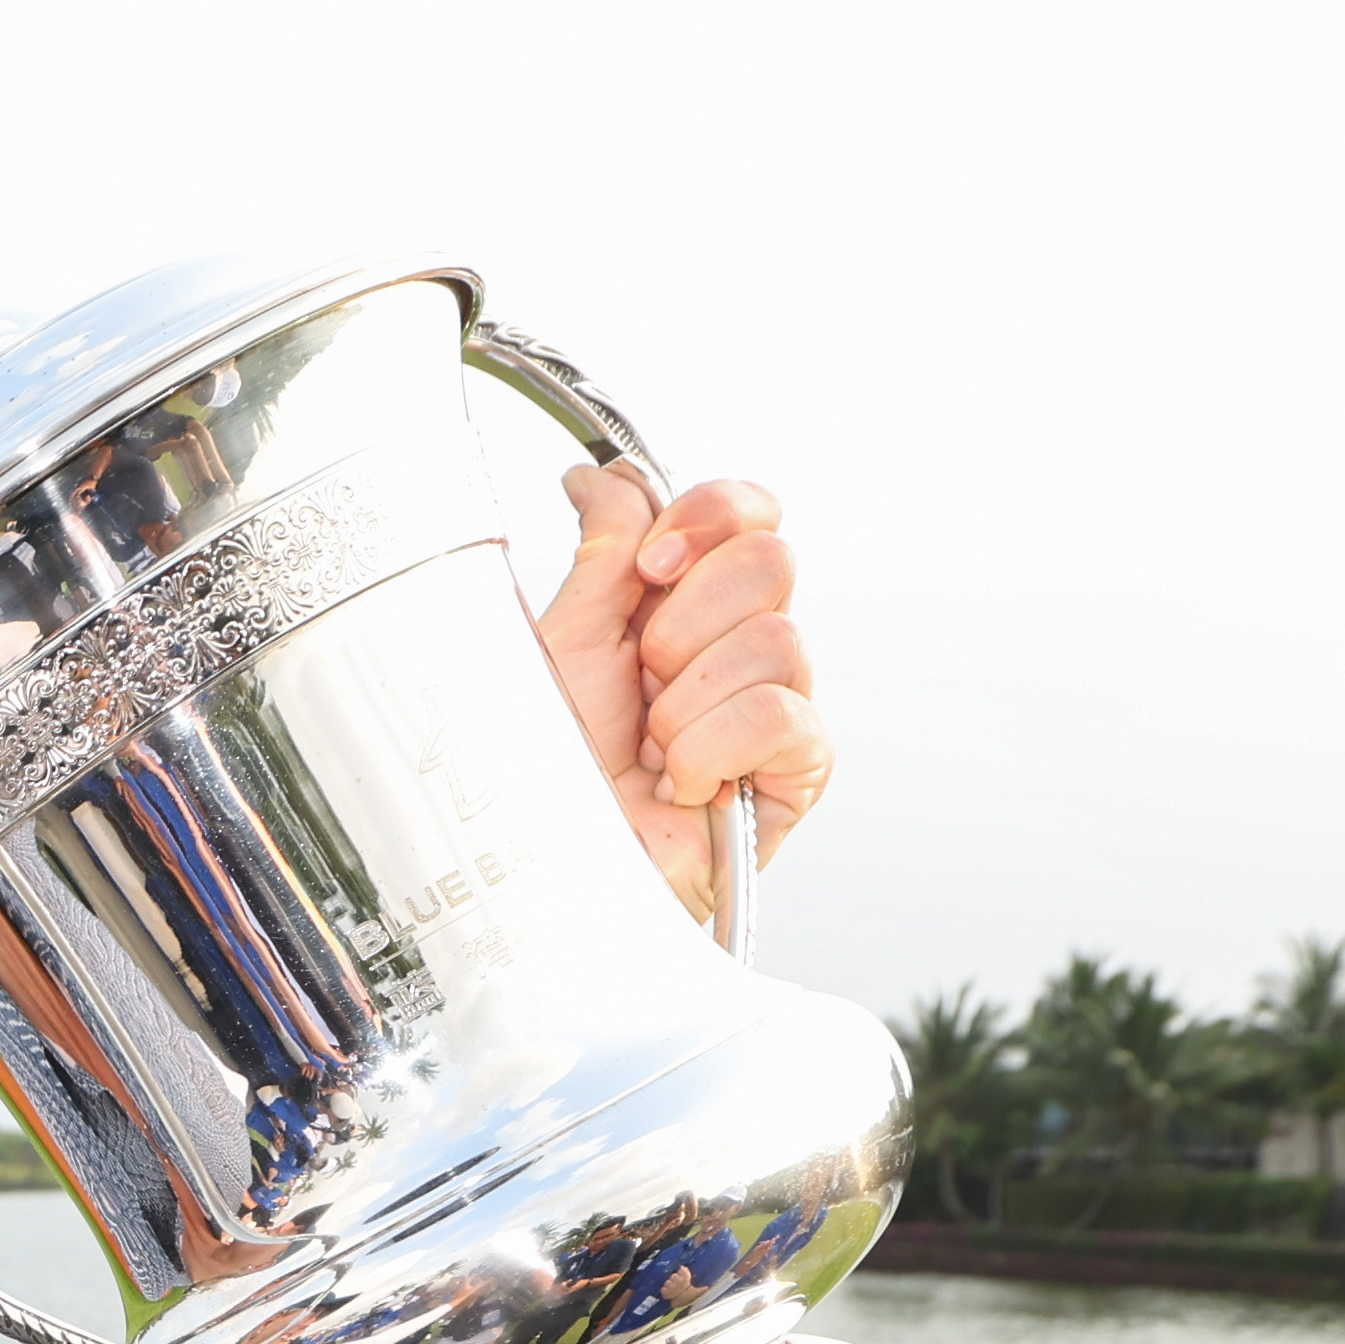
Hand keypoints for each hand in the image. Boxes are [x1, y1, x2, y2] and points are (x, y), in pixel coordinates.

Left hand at [533, 467, 829, 922]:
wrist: (550, 868)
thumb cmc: (546, 770)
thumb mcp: (562, 638)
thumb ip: (602, 549)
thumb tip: (603, 476)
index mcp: (686, 603)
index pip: (752, 513)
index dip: (711, 516)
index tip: (649, 564)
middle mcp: (739, 646)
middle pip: (773, 561)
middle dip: (686, 618)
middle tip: (640, 678)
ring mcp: (776, 707)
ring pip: (779, 637)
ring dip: (687, 697)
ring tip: (650, 747)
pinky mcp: (798, 771)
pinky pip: (783, 713)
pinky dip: (712, 746)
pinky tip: (680, 783)